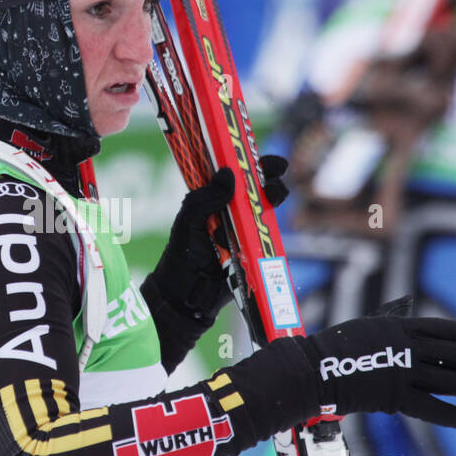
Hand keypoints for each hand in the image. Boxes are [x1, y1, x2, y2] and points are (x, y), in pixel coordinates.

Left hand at [150, 156, 291, 320]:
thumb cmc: (182, 253)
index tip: (271, 162)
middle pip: (261, 188)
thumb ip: (204, 198)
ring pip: (268, 211)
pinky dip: (266, 234)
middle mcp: (234, 210)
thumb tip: (229, 175)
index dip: (255, 163)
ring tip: (261, 211)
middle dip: (271, 182)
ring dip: (271, 206)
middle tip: (273, 185)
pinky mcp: (255, 249)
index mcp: (215, 197)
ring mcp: (246, 230)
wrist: (187, 293)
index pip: (239, 172)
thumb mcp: (188, 222)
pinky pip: (268, 237)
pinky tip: (250, 238)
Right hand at [295, 315, 455, 427]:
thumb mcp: (366, 324)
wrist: (315, 368)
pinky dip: (449, 413)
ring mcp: (402, 372)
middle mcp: (406, 348)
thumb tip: (405, 306)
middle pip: (454, 356)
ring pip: (448, 380)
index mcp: (399, 327)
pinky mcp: (394, 396)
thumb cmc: (335, 345)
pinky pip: (428, 406)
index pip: (443, 330)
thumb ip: (389, 318)